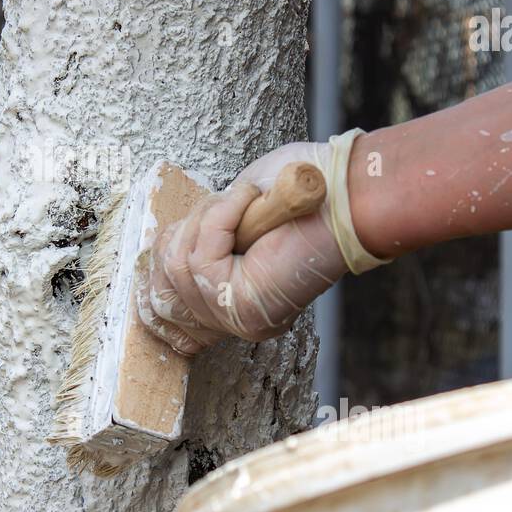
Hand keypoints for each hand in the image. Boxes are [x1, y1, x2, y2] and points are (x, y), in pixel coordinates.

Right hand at [138, 134, 381, 355]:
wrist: (349, 195)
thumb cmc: (305, 193)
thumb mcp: (238, 213)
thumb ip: (203, 236)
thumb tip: (164, 249)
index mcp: (236, 301)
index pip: (163, 300)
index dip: (161, 258)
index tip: (174, 233)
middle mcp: (236, 318)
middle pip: (165, 276)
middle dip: (191, 226)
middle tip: (234, 204)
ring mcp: (239, 318)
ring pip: (178, 265)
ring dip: (210, 218)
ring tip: (247, 202)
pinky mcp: (245, 307)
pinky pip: (200, 259)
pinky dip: (219, 218)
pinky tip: (249, 203)